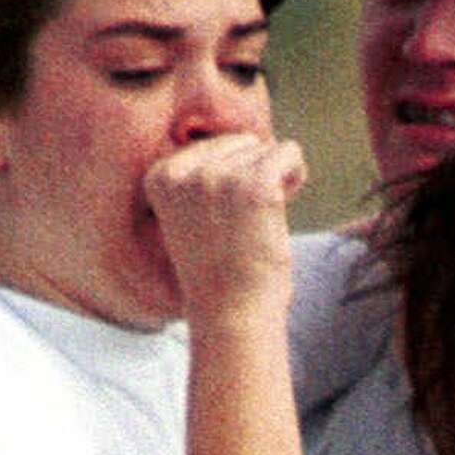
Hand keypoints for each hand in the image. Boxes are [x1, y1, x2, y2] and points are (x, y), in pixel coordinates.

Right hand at [145, 131, 305, 320]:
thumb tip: (242, 140)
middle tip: (245, 224)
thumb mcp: (191, 216)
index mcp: (160, 175)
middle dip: (253, 174)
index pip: (212, 145)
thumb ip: (200, 177)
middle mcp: (184, 170)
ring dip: (274, 180)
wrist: (231, 315)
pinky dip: (295, 175)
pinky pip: (289, 152)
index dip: (231, 177)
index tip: (226, 217)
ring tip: (258, 223)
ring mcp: (219, 176)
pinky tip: (282, 206)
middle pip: (240, 142)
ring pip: (267, 147)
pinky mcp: (255, 184)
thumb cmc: (220, 272)